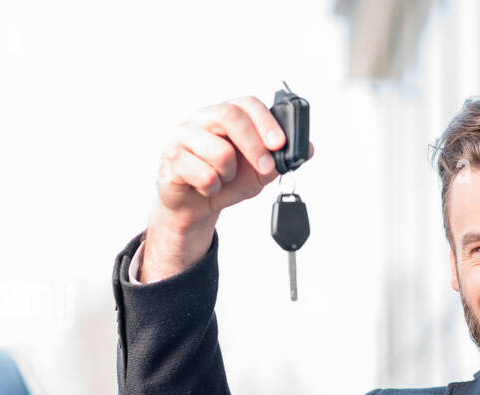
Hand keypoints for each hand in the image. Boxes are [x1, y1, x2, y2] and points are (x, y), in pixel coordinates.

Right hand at [142, 96, 315, 280]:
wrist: (196, 206)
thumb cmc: (226, 181)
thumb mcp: (260, 172)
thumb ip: (281, 159)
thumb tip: (307, 149)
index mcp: (227, 115)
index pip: (247, 104)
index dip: (266, 122)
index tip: (280, 144)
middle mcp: (204, 119)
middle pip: (230, 115)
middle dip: (254, 145)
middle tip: (264, 167)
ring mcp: (184, 136)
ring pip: (219, 151)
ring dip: (229, 174)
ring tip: (223, 178)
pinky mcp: (172, 158)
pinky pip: (203, 174)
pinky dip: (212, 188)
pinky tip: (206, 187)